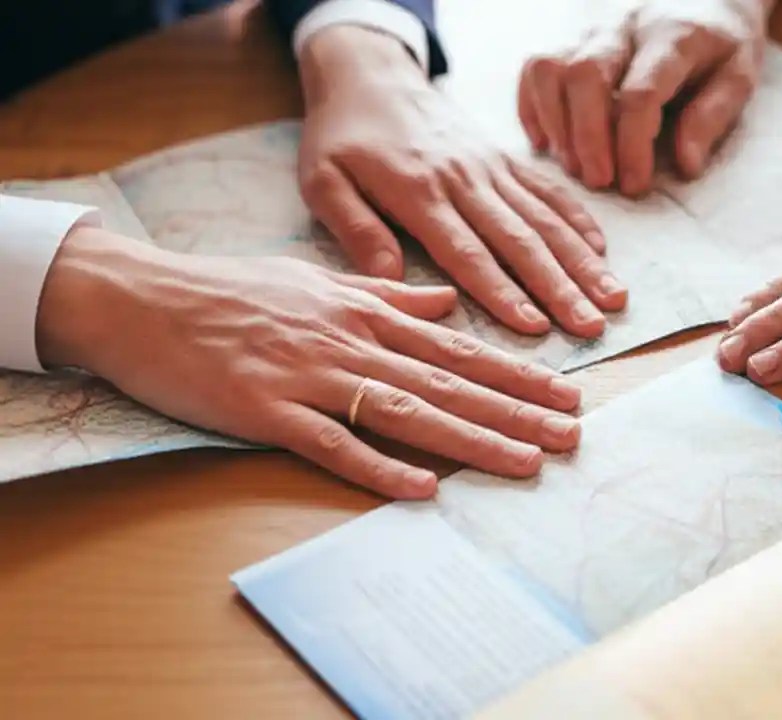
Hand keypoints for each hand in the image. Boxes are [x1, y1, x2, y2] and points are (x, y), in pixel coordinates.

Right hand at [36, 227, 586, 498]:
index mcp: (365, 314)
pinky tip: (422, 489)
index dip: (516, 372)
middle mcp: (351, 343)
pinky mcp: (267, 410)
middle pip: (449, 381)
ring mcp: (310, 376)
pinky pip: (332, 443)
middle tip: (571, 433)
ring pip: (408, 410)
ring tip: (527, 462)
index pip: (458, 348)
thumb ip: (387, 296)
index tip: (566, 392)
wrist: (141, 298)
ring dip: (472, 439)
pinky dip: (378, 467)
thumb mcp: (319, 282)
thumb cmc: (232, 292)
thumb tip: (446, 304)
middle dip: (517, 409)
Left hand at [297, 27, 627, 337]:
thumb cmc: (341, 136)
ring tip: (614, 296)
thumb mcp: (323, 181)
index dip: (502, 291)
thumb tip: (391, 280)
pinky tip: (602, 251)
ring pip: (544, 220)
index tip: (535, 327)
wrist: (370, 73)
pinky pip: (548, 190)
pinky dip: (578, 220)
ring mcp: (491, 169)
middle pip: (520, 241)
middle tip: (594, 324)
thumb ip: (356, 229)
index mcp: (418, 193)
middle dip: (561, 286)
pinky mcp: (504, 159)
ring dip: (582, 261)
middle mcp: (465, 181)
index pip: (467, 252)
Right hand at [519, 0, 774, 195]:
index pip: (641, 92)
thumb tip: (685, 165)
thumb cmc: (722, 47)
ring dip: (555, 123)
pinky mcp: (571, 36)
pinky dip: (533, 108)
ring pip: (551, 66)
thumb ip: (712, 117)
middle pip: (585, 74)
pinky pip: (536, 66)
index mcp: (673, 36)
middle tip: (598, 182)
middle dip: (586, 136)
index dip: (632, 145)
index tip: (635, 186)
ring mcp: (592, 27)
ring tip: (574, 166)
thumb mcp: (739, 77)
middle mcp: (625, 25)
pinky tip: (547, 143)